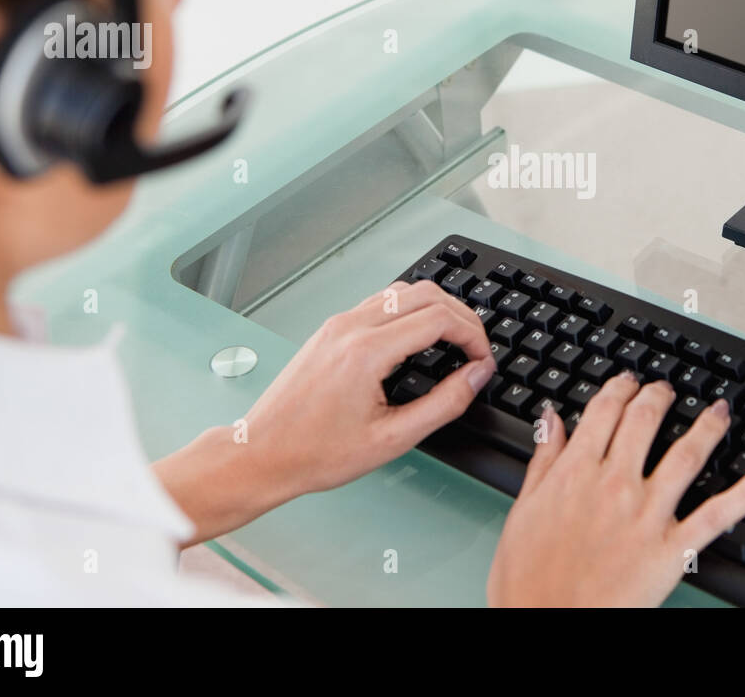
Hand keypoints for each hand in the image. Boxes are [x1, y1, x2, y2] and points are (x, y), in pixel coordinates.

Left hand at [156, 279, 494, 543]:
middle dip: (461, 316)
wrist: (262, 454)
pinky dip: (411, 311)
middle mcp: (351, 327)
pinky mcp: (331, 330)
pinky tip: (420, 339)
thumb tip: (476, 376)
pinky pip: (381, 303)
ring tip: (455, 341)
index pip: (439, 318)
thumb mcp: (392, 438)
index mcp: (367, 351)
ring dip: (437, 308)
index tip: (483, 360)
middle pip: (425, 293)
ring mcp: (338, 324)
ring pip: (402, 291)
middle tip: (477, 347)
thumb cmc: (316, 453)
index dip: (473, 336)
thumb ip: (444, 404)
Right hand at [486, 373, 744, 606]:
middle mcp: (614, 485)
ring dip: (707, 426)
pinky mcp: (672, 548)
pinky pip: (720, 513)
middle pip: (644, 422)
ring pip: (686, 455)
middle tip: (667, 389)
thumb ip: (543, 460)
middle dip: (658, 397)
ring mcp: (647, 514)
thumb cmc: (529, 577)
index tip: (628, 381)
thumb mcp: (524, 509)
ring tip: (719, 411)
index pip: (604, 413)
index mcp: (576, 473)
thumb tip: (550, 419)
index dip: (620, 389)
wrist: (546, 623)